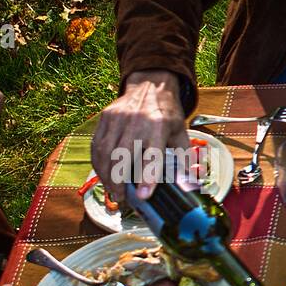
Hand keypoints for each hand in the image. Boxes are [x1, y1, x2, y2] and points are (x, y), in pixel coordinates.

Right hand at [90, 69, 188, 201]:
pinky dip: (98, 163)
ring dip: (105, 176)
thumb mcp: (181, 134)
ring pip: (105, 153)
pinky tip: (103, 175)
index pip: (151, 157)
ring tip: (111, 191)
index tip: (142, 197)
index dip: (147, 179)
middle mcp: (137, 122)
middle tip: (121, 199)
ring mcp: (118, 118)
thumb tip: (189, 185)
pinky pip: (97, 144)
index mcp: (159, 127)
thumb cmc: (168, 116)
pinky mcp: (106, 116)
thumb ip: (183, 159)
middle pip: (121, 157)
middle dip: (117, 182)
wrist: (151, 85)